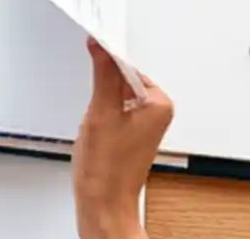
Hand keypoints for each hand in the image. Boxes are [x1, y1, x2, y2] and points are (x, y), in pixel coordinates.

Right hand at [73, 39, 172, 238]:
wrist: (103, 203)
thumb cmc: (108, 169)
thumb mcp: (102, 111)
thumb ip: (102, 73)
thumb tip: (101, 46)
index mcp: (159, 103)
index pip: (128, 66)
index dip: (105, 63)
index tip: (90, 53)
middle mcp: (157, 112)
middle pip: (122, 80)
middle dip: (101, 91)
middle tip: (95, 111)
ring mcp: (145, 124)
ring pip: (115, 96)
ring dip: (100, 105)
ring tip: (97, 128)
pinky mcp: (132, 133)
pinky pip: (114, 111)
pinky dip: (101, 116)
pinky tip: (97, 133)